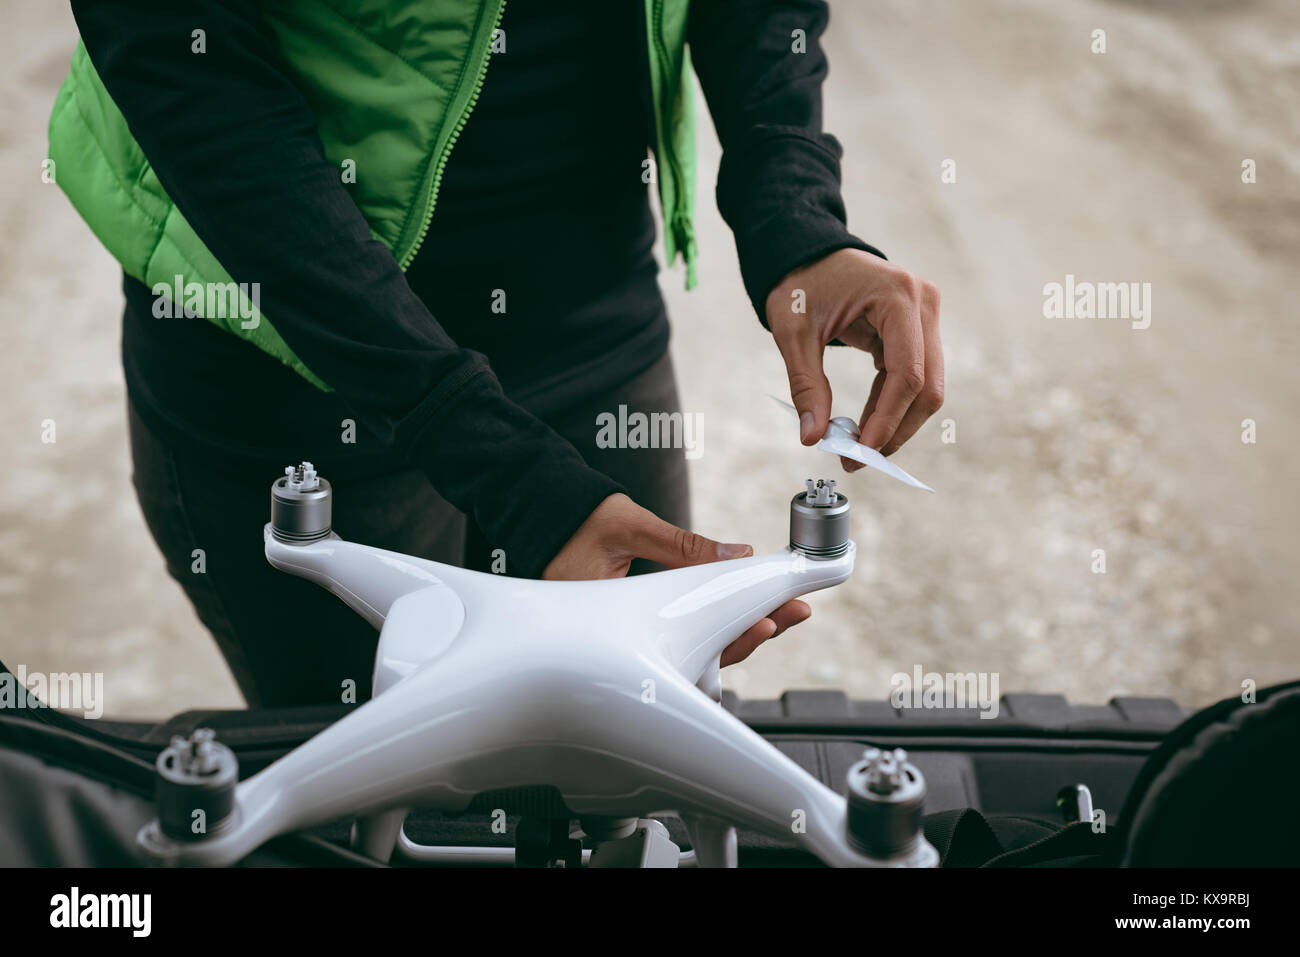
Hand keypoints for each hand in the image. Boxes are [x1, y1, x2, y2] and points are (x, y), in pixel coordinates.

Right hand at [544, 493, 809, 665]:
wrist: (536, 517)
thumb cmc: (572, 522)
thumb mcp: (627, 526)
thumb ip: (682, 545)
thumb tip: (737, 557)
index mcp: (607, 622)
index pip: (683, 640)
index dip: (733, 634)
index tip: (770, 618)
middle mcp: (614, 646)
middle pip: (695, 657)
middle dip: (749, 635)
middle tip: (792, 613)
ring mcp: (621, 645)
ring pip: (689, 655)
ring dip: (736, 634)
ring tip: (779, 613)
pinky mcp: (628, 635)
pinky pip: (676, 643)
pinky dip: (712, 630)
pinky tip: (742, 614)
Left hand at [765, 248, 943, 465]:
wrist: (806, 253)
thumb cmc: (800, 284)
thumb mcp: (793, 333)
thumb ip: (805, 384)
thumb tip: (813, 437)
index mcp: (898, 297)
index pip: (907, 372)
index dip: (889, 418)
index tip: (863, 451)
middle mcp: (923, 304)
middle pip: (927, 385)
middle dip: (897, 428)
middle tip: (860, 459)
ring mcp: (924, 316)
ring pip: (926, 387)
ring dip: (896, 423)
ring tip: (859, 448)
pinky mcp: (917, 330)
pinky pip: (912, 378)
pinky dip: (890, 406)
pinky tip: (865, 426)